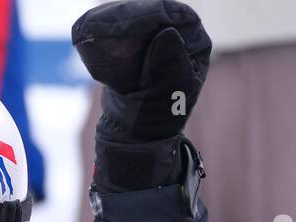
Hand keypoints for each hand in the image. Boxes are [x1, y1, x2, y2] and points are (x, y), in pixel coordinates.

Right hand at [71, 0, 210, 143]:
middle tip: (117, 18)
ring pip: (141, 23)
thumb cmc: (154, 117)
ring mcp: (156, 44)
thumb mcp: (166, 92)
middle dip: (138, 15)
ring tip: (105, 23)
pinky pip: (126, 34)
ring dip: (123, 21)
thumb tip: (167, 32)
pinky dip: (114, 31)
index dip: (161, 13)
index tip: (141, 15)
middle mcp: (179, 41)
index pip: (181, 19)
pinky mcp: (135, 50)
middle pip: (159, 17)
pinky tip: (99, 30)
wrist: (131, 135)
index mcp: (195, 47)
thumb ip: (168, 62)